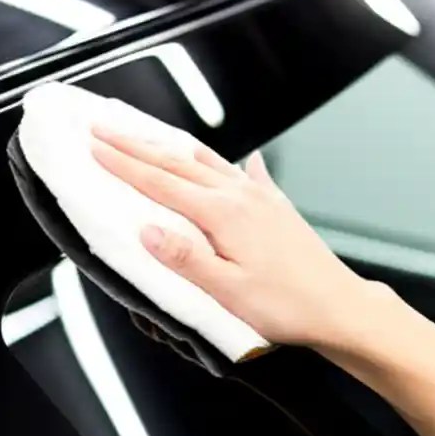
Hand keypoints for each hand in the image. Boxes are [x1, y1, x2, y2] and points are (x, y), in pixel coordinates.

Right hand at [90, 125, 390, 350]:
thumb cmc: (287, 306)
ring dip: (172, 146)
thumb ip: (185, 258)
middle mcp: (240, 197)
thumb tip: (148, 230)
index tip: (94, 146)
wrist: (340, 308)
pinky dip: (230, 163)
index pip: (159, 183)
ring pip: (207, 160)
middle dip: (135, 143)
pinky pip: (243, 174)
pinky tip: (242, 158)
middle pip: (176, 162)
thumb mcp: (227, 291)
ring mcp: (260, 198)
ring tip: (149, 134)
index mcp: (222, 215)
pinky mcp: (276, 208)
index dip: (122, 164)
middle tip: (103, 127)